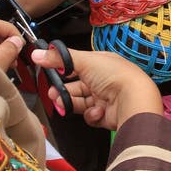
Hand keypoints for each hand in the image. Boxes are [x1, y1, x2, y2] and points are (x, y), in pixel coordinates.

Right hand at [31, 47, 162, 129]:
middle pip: (77, 86)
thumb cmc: (115, 76)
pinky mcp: (107, 115)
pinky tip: (96, 110)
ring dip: (71, 103)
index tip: (49, 73)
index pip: (78, 66)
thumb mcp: (84, 61)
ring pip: (81, 102)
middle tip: (52, 94)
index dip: (63, 70)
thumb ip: (59, 59)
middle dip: (63, 91)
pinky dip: (90, 114)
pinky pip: (91, 116)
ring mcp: (106, 98)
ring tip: (63, 104)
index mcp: (102, 64)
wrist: (133, 101)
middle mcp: (105, 80)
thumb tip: (37, 54)